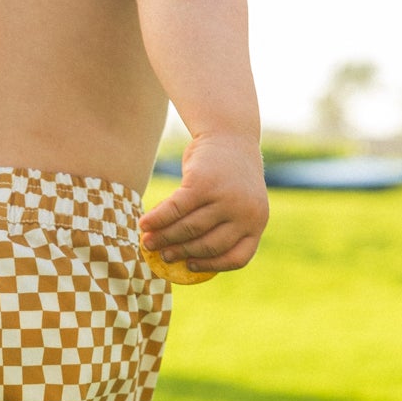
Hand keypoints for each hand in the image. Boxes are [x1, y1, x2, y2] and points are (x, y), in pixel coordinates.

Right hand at [140, 132, 268, 273]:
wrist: (230, 134)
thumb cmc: (228, 176)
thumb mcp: (236, 203)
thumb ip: (220, 226)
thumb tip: (182, 254)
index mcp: (257, 222)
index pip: (236, 257)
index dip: (211, 265)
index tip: (190, 266)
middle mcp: (245, 213)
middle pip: (207, 244)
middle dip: (180, 252)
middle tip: (162, 255)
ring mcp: (225, 198)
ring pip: (189, 227)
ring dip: (164, 237)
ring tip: (148, 241)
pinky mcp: (203, 184)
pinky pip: (175, 209)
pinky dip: (157, 219)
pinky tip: (144, 224)